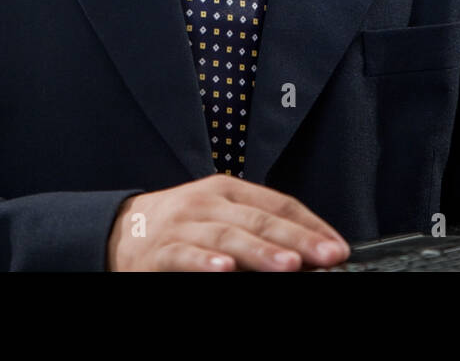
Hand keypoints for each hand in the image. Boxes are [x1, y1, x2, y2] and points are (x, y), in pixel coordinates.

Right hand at [106, 173, 350, 270]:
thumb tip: (309, 249)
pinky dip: (205, 262)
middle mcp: (208, 202)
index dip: (310, 225)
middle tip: (326, 256)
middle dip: (297, 239)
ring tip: (289, 265)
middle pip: (259, 219)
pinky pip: (185, 255)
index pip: (279, 203)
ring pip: (227, 236)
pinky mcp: (160, 251)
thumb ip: (258, 227)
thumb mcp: (220, 215)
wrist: (121, 230)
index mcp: (228, 190)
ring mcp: (184, 225)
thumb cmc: (181, 225)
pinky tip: (224, 269)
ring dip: (260, 251)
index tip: (338, 247)